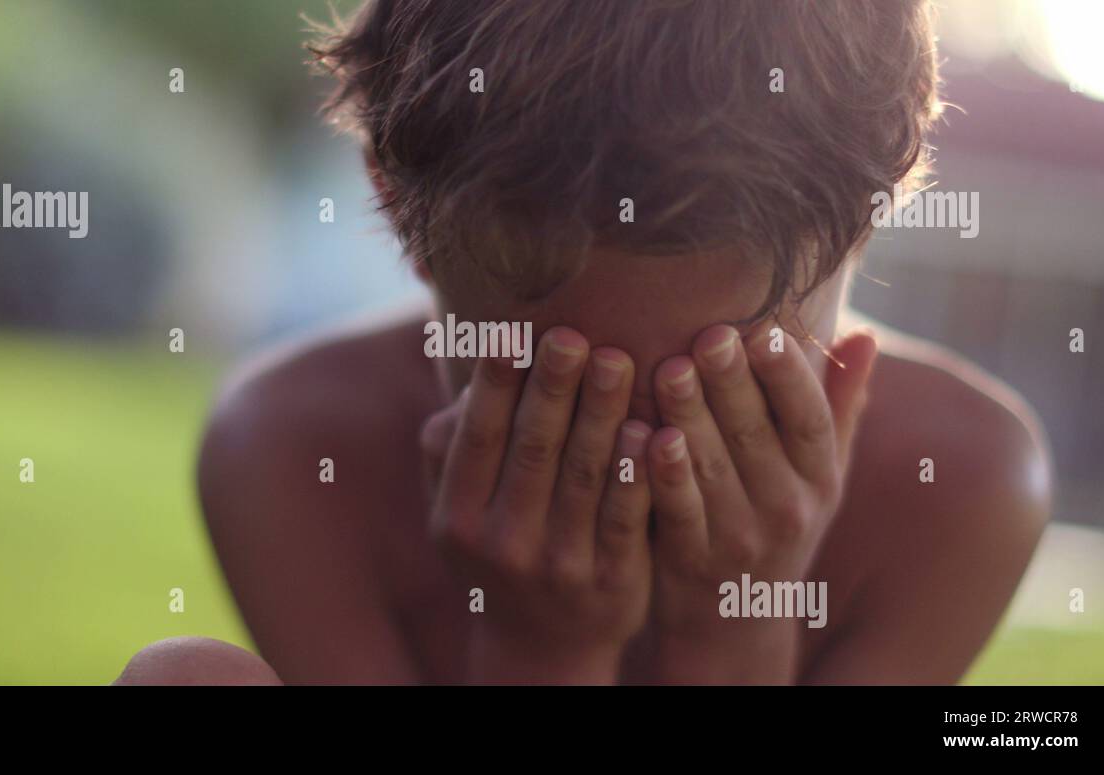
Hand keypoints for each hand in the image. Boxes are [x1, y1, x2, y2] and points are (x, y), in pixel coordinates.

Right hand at [420, 326, 653, 683]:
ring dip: (601, 415)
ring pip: (583, 476)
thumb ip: (454, 444)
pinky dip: (637, 471)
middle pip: (533, 449)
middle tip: (574, 335)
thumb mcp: (456, 508)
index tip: (515, 331)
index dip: (495, 383)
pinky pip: (626, 517)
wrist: (541, 642)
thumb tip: (472, 373)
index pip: (478, 436)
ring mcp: (558, 564)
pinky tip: (649, 428)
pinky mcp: (610, 580)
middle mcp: (502, 542)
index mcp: (458, 516)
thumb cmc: (497, 544)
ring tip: (618, 360)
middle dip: (554, 387)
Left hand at [643, 321, 876, 681]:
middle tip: (710, 335)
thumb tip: (864, 335)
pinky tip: (648, 437)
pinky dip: (664, 475)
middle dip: (732, 383)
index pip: (809, 419)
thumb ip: (838, 406)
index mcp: (819, 477)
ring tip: (671, 369)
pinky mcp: (692, 560)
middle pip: (757, 435)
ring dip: (692, 418)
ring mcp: (740, 537)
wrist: (738, 620)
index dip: (789, 376)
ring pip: (714, 469)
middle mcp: (787, 507)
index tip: (766, 329)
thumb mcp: (819, 474)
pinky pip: (678, 511)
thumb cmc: (777, 521)